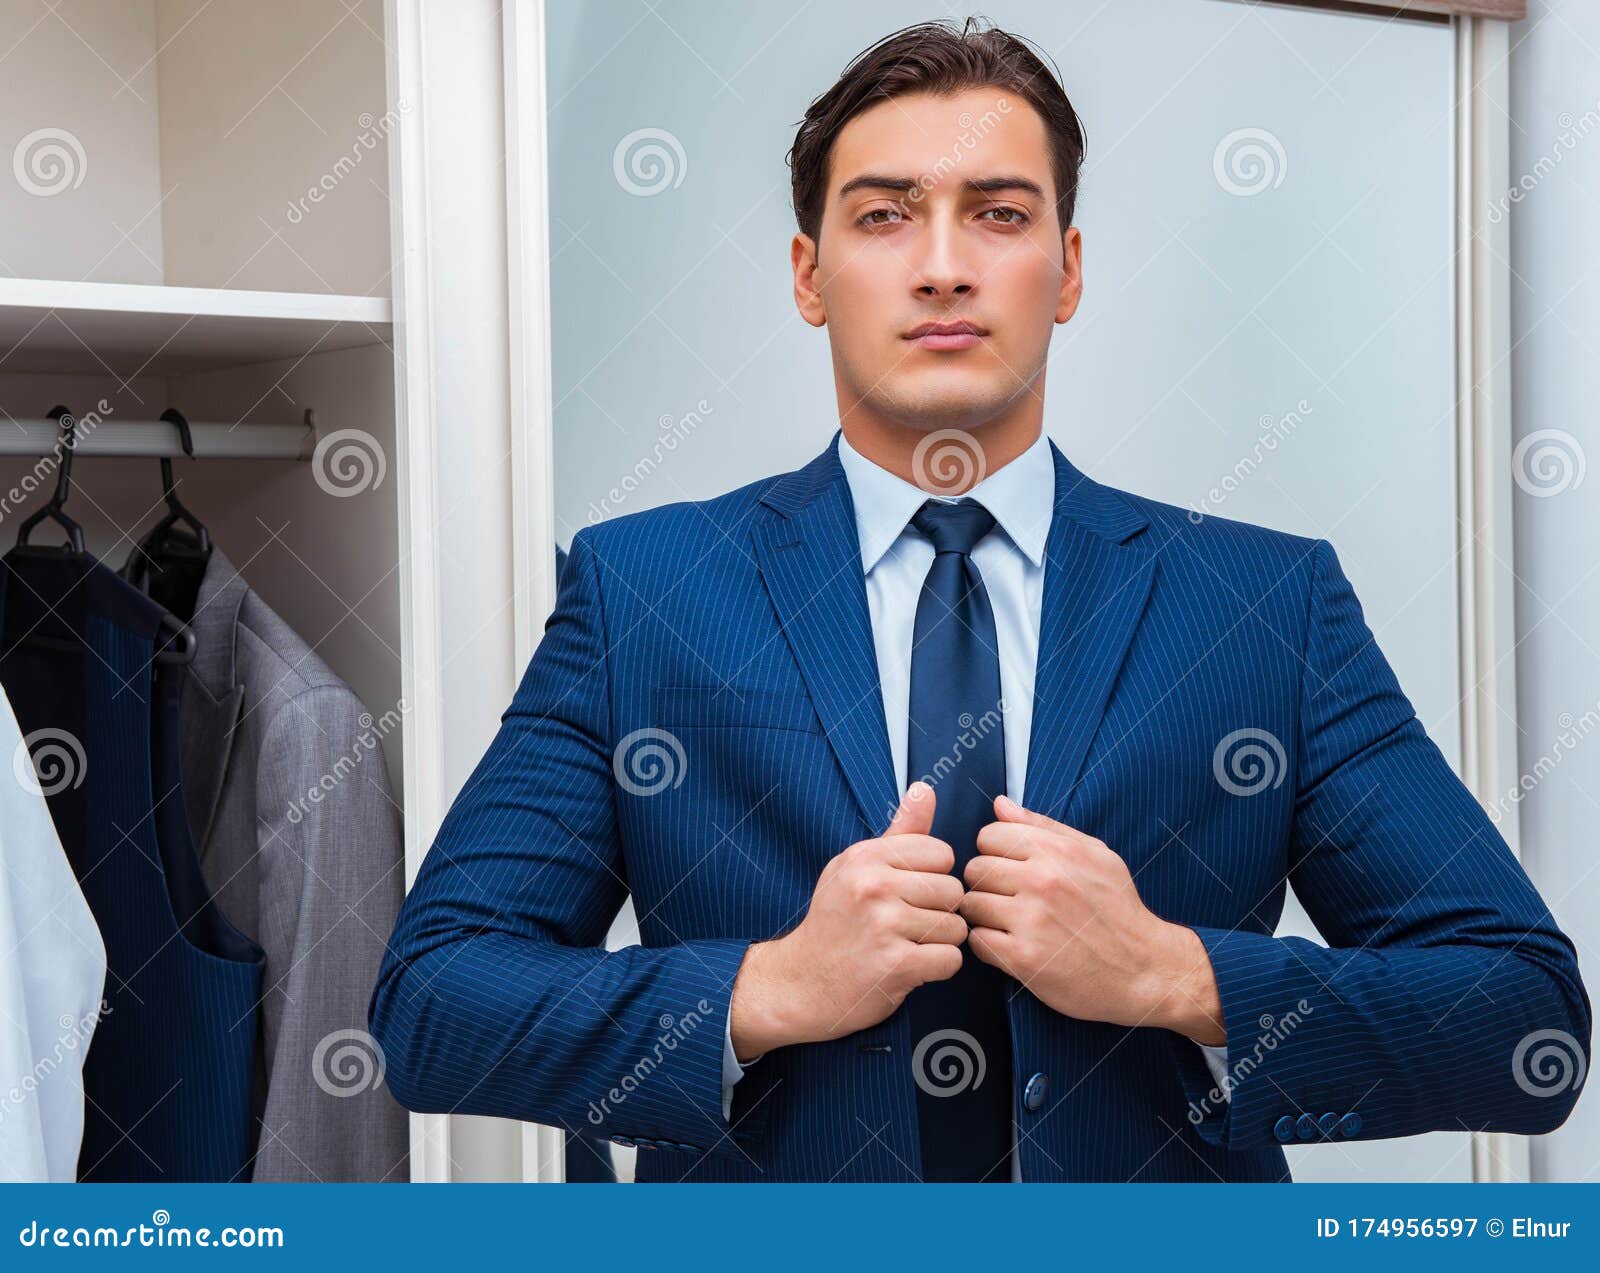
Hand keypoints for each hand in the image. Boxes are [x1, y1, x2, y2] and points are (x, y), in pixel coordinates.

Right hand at [730, 781, 966, 1059]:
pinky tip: (911, 967)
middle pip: (953, 890)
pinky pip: (951, 959)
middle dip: (939, 911)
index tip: (909, 893)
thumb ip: (899, 833)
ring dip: (939, 942)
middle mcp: (874, 886)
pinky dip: (937, 968)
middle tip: (908, 924)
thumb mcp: (856, 868)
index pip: (941, 852)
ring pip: (955, 926)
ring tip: (908, 945)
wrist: (800, 983)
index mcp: (866, 857)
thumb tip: (926, 789)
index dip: (933, 876)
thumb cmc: (834, 922)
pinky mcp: (896, 964)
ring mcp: (885, 925)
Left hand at [957, 795, 1224, 1045]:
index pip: (988, 836)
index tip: (1011, 869)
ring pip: (971, 905)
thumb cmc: (1118, 909)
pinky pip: (977, 940)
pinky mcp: (1023, 958)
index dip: (995, 852)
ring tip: (1010, 922)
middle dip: (987, 884)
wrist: (1145, 969)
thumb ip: (1042, 826)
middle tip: (1010, 899)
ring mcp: (1031, 920)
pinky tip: (1010, 944)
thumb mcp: (1094, 854)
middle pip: (975, 870)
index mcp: (1056, 851)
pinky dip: (988, 944)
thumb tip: (1000, 804)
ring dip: (984, 915)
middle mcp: (1041, 881)